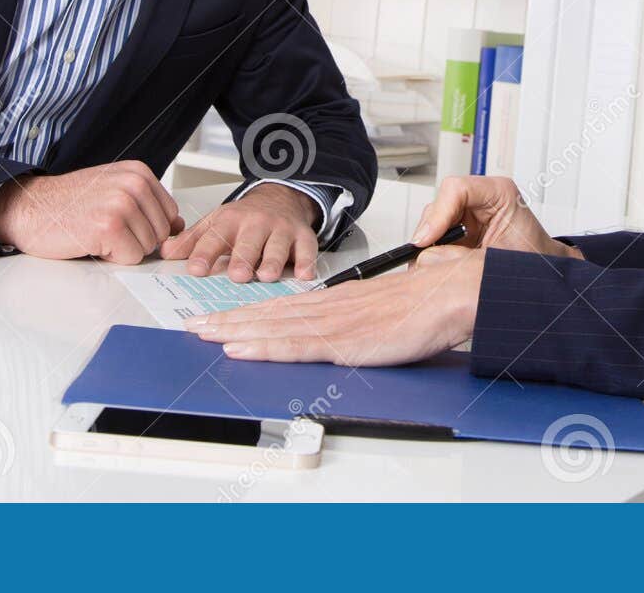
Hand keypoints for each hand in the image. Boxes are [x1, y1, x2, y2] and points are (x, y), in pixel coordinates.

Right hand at [0, 160, 182, 263]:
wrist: (29, 208)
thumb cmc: (70, 204)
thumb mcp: (114, 191)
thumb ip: (147, 205)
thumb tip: (179, 226)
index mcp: (138, 172)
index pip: (170, 215)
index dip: (146, 228)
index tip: (120, 222)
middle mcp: (134, 184)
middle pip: (160, 234)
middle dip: (135, 240)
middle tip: (104, 228)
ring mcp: (122, 204)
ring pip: (147, 248)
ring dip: (121, 249)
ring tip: (95, 232)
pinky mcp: (109, 227)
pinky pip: (131, 258)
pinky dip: (111, 257)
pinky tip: (90, 241)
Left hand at [161, 184, 319, 281]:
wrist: (279, 199)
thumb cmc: (244, 219)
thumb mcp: (215, 224)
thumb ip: (191, 241)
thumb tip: (164, 253)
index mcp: (230, 221)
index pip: (214, 237)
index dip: (205, 253)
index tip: (197, 269)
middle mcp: (256, 224)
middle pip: (249, 242)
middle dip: (243, 257)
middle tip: (238, 274)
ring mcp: (281, 230)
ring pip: (278, 246)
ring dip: (273, 261)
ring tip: (267, 275)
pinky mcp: (304, 236)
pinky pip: (308, 249)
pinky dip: (307, 262)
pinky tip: (305, 275)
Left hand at [184, 247, 485, 364]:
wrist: (451, 294)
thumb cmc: (427, 304)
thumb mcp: (384, 311)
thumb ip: (360, 319)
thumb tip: (349, 330)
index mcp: (338, 301)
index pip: (283, 307)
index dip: (248, 313)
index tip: (220, 318)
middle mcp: (329, 308)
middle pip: (269, 314)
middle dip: (228, 321)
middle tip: (192, 327)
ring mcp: (334, 324)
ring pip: (273, 328)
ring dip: (234, 333)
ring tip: (203, 336)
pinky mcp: (344, 341)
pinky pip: (294, 346)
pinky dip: (263, 347)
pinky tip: (241, 350)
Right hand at [410, 175, 581, 259]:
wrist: (546, 275)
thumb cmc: (534, 262)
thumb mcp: (497, 260)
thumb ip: (461, 256)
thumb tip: (427, 258)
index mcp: (500, 193)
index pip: (456, 189)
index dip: (437, 214)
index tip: (426, 241)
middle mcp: (482, 198)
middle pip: (440, 204)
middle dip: (431, 232)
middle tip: (427, 258)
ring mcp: (471, 213)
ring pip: (434, 221)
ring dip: (432, 245)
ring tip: (442, 266)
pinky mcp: (463, 229)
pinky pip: (438, 237)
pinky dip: (435, 252)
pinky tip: (444, 265)